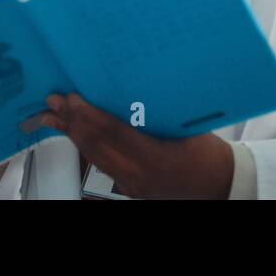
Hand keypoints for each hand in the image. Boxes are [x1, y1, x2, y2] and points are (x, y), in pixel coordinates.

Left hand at [37, 93, 234, 198]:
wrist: (221, 185)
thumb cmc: (209, 156)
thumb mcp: (185, 127)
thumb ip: (154, 112)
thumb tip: (126, 87)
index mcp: (153, 158)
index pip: (111, 132)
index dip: (88, 114)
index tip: (72, 98)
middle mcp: (137, 175)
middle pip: (95, 146)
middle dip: (72, 121)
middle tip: (54, 102)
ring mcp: (132, 185)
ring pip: (94, 157)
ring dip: (73, 134)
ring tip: (54, 116)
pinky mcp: (130, 188)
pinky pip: (102, 165)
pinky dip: (86, 147)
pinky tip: (76, 136)